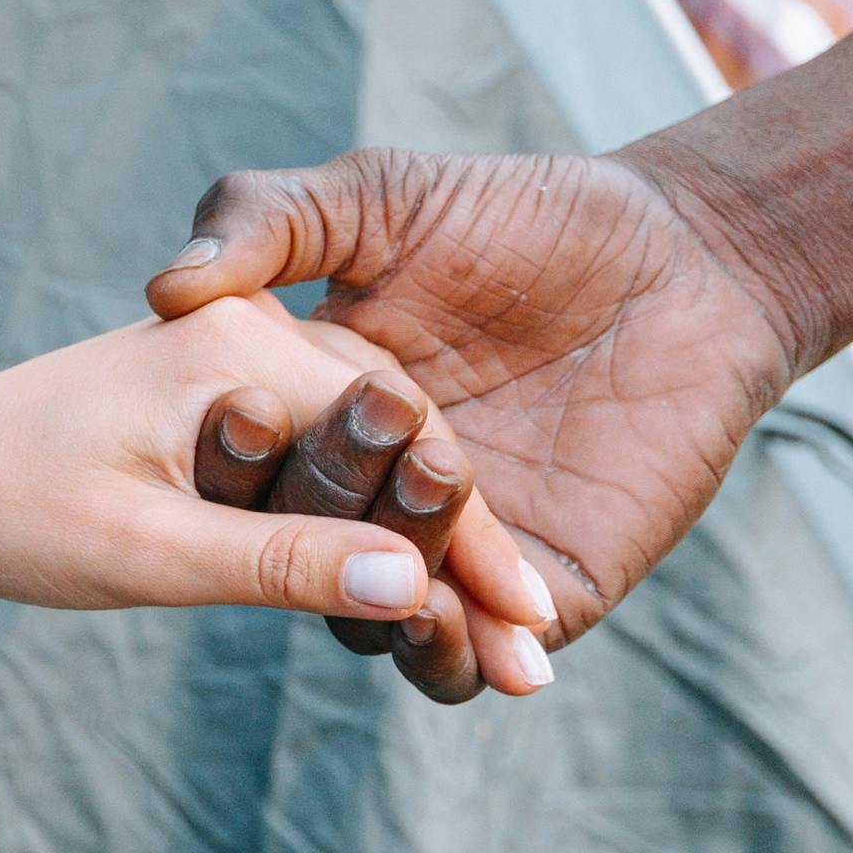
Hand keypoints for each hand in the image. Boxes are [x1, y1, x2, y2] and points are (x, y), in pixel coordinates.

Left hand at [0, 298, 557, 684]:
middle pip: (410, 452)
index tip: (533, 635)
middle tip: (537, 656)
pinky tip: (417, 588)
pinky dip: (384, 524)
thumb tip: (411, 593)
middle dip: (477, 554)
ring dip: (438, 544)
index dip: (475, 549)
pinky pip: (339, 461)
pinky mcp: (235, 401)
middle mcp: (260, 336)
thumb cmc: (4, 508)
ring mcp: (251, 365)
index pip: (405, 452)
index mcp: (244, 349)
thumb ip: (279, 565)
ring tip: (500, 636)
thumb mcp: (141, 553)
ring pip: (382, 457)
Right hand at [145, 143, 816, 646]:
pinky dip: (453, 656)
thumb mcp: (375, 194)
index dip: (234, 462)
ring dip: (382, 605)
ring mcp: (461, 552)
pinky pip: (477, 657)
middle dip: (329, 516)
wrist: (687, 257)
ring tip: (404, 562)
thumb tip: (164, 290)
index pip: (250, 474)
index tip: (241, 418)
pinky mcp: (545, 592)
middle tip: (384, 439)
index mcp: (326, 416)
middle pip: (312, 550)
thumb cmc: (529, 213)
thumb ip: (266, 220)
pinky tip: (454, 621)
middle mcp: (381, 495)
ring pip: (384, 620)